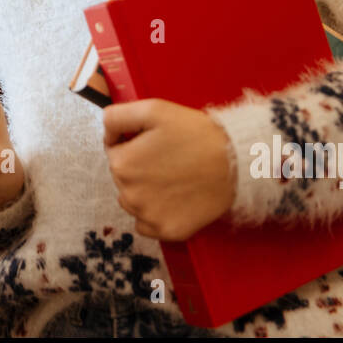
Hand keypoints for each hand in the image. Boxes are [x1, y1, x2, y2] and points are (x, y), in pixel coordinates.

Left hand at [102, 99, 236, 241]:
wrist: (237, 162)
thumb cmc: (196, 134)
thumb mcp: (154, 110)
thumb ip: (117, 116)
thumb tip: (106, 132)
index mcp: (121, 164)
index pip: (115, 151)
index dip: (135, 143)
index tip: (157, 141)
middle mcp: (128, 195)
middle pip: (124, 177)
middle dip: (140, 166)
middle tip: (170, 157)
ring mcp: (147, 217)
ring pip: (134, 201)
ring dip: (146, 190)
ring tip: (175, 177)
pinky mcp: (167, 232)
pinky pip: (147, 224)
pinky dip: (157, 213)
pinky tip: (177, 198)